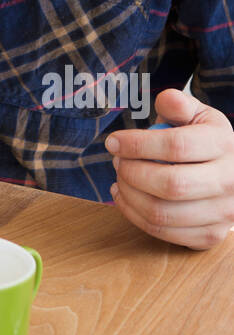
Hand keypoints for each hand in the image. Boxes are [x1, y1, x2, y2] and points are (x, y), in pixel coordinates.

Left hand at [105, 88, 233, 249]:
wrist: (229, 171)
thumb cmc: (203, 139)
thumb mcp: (195, 114)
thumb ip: (178, 104)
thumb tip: (166, 99)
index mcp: (223, 144)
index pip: (176, 146)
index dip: (137, 144)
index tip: (113, 142)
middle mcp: (229, 181)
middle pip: (170, 184)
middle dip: (131, 172)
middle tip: (116, 162)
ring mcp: (222, 213)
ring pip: (162, 213)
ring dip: (129, 195)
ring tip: (119, 178)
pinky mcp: (210, 236)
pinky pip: (163, 233)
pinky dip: (134, 216)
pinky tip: (125, 197)